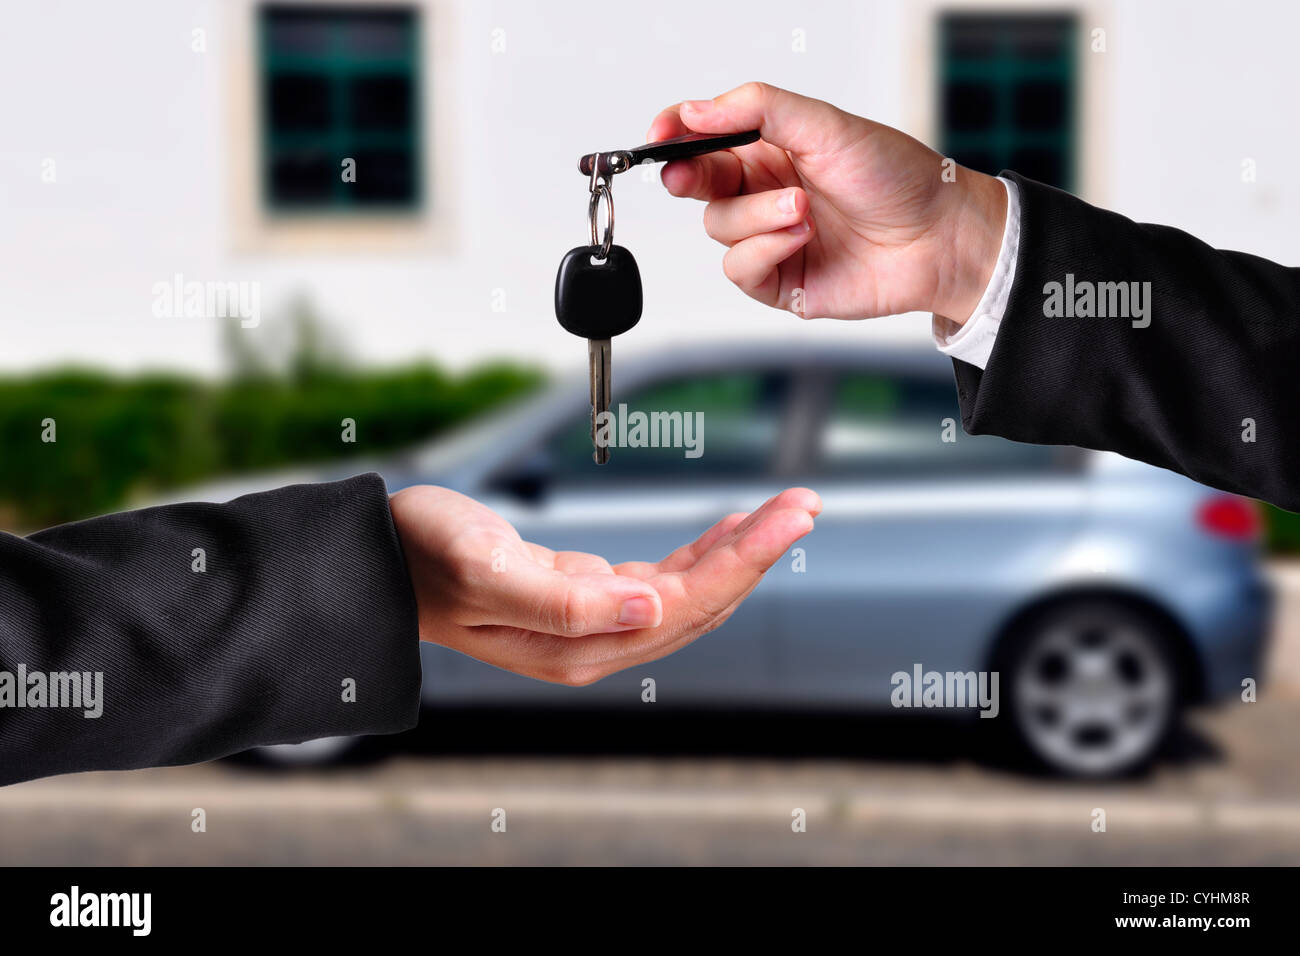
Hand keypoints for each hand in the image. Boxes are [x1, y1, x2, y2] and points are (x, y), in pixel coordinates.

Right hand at [389, 485, 819, 685]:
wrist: (380, 558)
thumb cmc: (422, 555)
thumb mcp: (484, 569)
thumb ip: (565, 603)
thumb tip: (650, 606)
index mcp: (577, 643)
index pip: (684, 604)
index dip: (743, 562)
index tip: (789, 518)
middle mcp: (594, 642)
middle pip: (700, 602)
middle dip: (758, 553)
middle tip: (804, 504)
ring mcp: (593, 624)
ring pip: (689, 591)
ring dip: (739, 552)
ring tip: (785, 510)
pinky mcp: (586, 598)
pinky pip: (663, 580)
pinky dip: (701, 554)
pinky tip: (727, 530)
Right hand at [648, 82, 1007, 323]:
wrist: (937, 237)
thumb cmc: (895, 177)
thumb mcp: (824, 125)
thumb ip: (757, 110)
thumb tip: (695, 111)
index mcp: (770, 149)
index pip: (705, 139)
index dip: (675, 135)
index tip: (659, 135)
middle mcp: (765, 193)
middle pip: (699, 184)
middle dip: (691, 176)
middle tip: (687, 172)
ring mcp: (770, 238)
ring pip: (719, 228)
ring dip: (757, 216)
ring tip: (804, 208)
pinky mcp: (780, 281)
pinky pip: (740, 268)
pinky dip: (764, 250)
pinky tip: (801, 236)